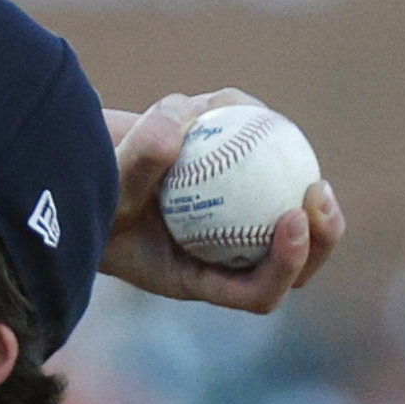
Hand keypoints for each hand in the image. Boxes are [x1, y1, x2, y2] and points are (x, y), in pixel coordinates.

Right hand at [101, 91, 342, 313]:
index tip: (290, 219)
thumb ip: (136, 162)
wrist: (84, 164)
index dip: (284, 266)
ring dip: (309, 198)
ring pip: (289, 216)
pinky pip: (267, 164)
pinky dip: (262, 136)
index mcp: (197, 275)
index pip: (254, 291)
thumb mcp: (103, 188)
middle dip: (320, 240)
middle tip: (316, 194)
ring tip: (305, 165)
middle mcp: (222, 254)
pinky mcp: (237, 180)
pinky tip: (249, 111)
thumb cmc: (88, 190)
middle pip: (289, 263)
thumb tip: (173, 130)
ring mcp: (235, 220)